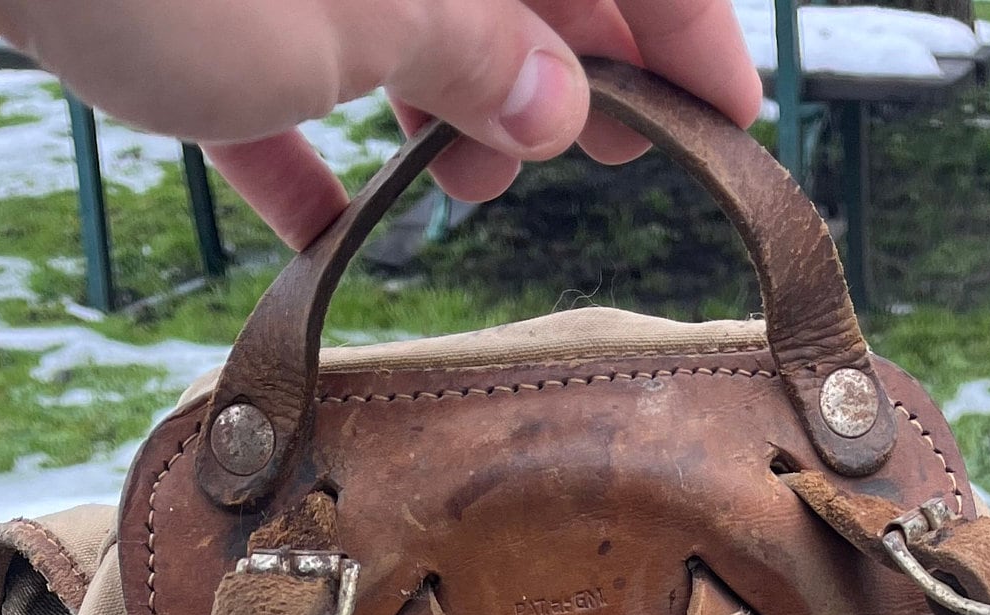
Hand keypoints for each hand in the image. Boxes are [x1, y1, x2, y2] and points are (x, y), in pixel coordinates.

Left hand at [0, 0, 762, 248]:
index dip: (676, 26)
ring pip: (394, 3)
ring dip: (441, 97)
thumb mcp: (359, 18)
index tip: (724, 119)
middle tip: (581, 169)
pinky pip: (265, 54)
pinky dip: (299, 129)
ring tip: (459, 196)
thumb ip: (475, 51)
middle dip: (551, 64)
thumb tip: (559, 102)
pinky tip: (322, 217)